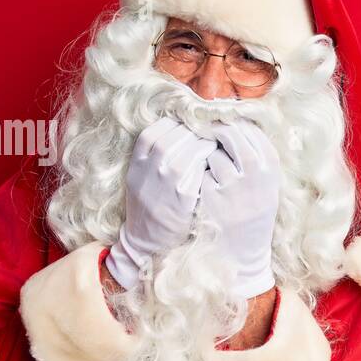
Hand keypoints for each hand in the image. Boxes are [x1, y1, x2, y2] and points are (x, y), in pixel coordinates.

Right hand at [106, 117, 218, 290]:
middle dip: (202, 128)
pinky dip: (214, 158)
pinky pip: (204, 163)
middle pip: (183, 129)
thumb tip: (182, 125)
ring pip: (196, 143)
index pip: (167, 122)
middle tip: (217, 130)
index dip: (186, 121)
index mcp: (140, 153)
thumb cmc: (149, 203)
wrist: (146, 239)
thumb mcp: (140, 172)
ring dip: (211, 141)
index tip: (199, 124)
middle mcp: (152, 160)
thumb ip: (154, 149)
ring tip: (220, 144)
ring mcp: (167, 175)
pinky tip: (220, 161)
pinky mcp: (184, 191)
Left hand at [199, 118, 281, 298]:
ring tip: (207, 165)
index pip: (251, 129)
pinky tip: (198, 183)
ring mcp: (232, 185)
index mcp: (271, 167)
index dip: (233, 123)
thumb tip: (233, 118)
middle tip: (206, 132)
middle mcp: (256, 173)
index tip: (222, 124)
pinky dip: (196, 172)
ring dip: (204, 153)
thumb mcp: (265, 184)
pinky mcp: (211, 196)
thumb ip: (255, 155)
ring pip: (211, 150)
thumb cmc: (252, 214)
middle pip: (231, 133)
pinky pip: (198, 170)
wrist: (243, 255)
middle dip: (216, 130)